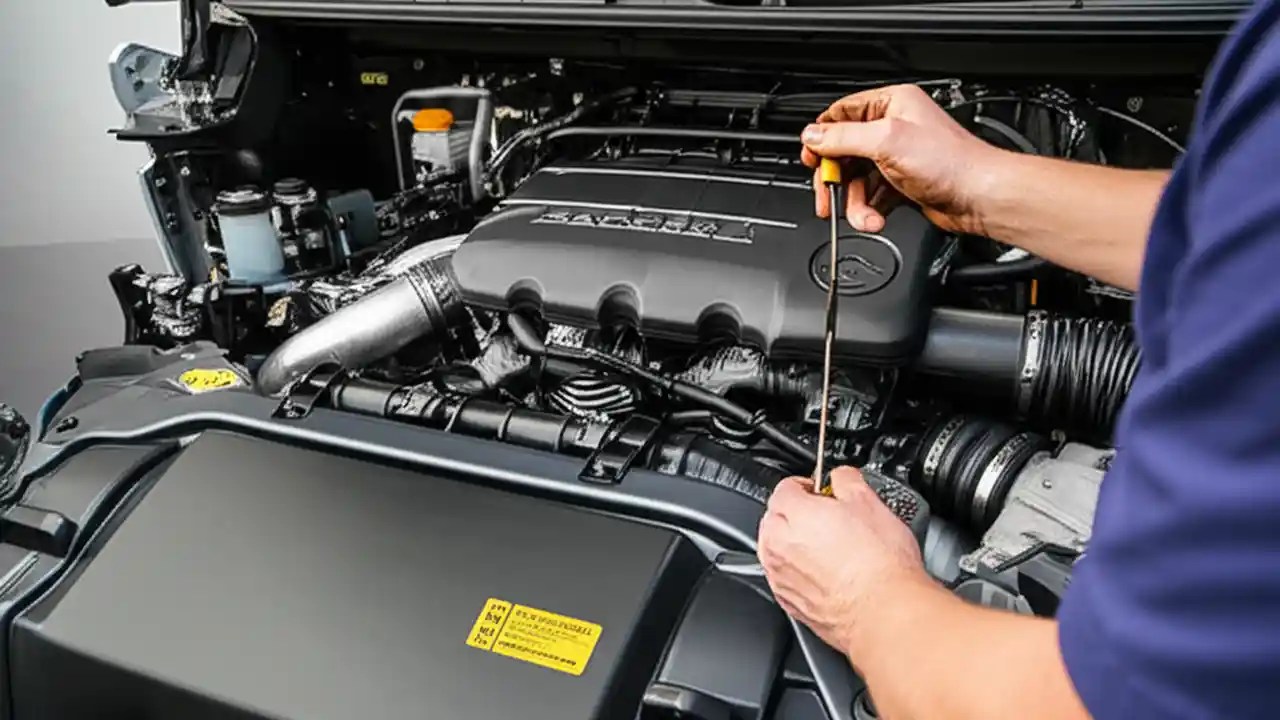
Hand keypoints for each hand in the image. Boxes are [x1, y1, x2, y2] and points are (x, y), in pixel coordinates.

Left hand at [758, 468, 928, 655]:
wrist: (884, 612)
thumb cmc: (879, 564)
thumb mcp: (870, 503)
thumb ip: (847, 480)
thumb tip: (842, 477)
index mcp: (793, 513)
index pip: (786, 487)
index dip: (809, 486)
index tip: (824, 493)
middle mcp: (777, 545)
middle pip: (776, 517)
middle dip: (799, 514)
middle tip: (831, 519)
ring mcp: (780, 576)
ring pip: (777, 549)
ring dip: (796, 543)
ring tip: (831, 548)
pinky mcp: (789, 603)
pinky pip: (786, 577)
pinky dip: (801, 572)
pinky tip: (829, 574)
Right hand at [800, 84, 999, 235]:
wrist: (979, 197)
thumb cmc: (950, 162)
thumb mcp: (886, 141)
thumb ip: (843, 137)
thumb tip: (812, 136)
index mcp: (891, 104)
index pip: (841, 114)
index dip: (822, 137)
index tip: (812, 159)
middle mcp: (893, 128)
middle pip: (844, 152)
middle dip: (835, 179)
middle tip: (827, 196)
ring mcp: (897, 157)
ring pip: (857, 180)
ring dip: (855, 202)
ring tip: (862, 216)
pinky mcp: (902, 183)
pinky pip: (872, 196)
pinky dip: (869, 210)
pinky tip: (874, 218)